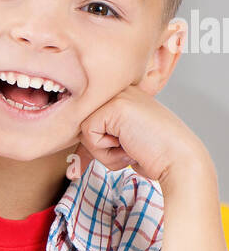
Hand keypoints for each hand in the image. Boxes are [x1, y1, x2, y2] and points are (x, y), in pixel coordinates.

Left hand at [70, 83, 212, 192]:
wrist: (179, 160)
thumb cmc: (154, 155)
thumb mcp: (121, 141)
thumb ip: (99, 137)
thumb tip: (71, 158)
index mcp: (123, 94)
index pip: (90, 118)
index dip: (96, 142)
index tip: (119, 151)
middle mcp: (120, 89)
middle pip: (82, 123)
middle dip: (98, 147)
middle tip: (128, 149)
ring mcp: (118, 94)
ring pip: (83, 129)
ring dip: (103, 150)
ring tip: (131, 146)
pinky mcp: (114, 106)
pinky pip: (88, 134)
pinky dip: (105, 151)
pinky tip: (129, 146)